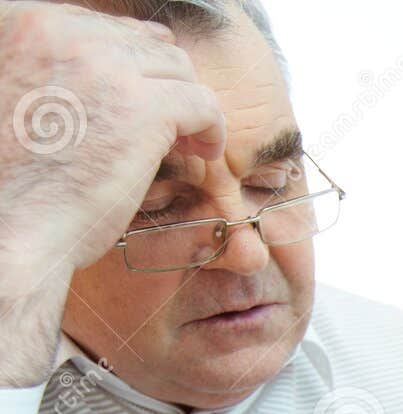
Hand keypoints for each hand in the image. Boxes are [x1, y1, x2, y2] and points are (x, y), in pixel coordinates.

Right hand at [0, 1, 225, 381]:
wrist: (7, 229)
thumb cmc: (9, 179)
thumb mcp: (15, 97)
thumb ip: (52, 71)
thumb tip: (114, 65)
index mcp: (21, 24)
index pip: (97, 25)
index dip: (126, 64)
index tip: (136, 101)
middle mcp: (58, 32)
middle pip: (141, 42)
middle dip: (159, 82)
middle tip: (169, 125)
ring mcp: (103, 66)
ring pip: (176, 67)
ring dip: (186, 102)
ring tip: (184, 140)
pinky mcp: (142, 108)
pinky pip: (201, 101)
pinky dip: (211, 127)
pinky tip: (204, 152)